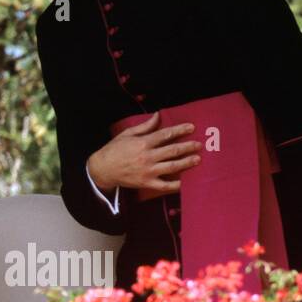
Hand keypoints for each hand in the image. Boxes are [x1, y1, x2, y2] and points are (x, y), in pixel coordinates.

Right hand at [87, 112, 202, 193]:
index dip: (180, 130)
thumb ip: (145, 126)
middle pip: (172, 150)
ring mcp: (148, 171)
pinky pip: (165, 185)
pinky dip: (176, 185)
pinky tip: (186, 182)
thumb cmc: (114, 150)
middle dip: (188, 146)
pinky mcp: (147, 183)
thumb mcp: (127, 134)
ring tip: (197, 159)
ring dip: (187, 162)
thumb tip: (158, 115)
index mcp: (143, 143)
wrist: (102, 169)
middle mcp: (147, 156)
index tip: (191, 127)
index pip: (165, 134)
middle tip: (199, 144)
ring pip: (172, 166)